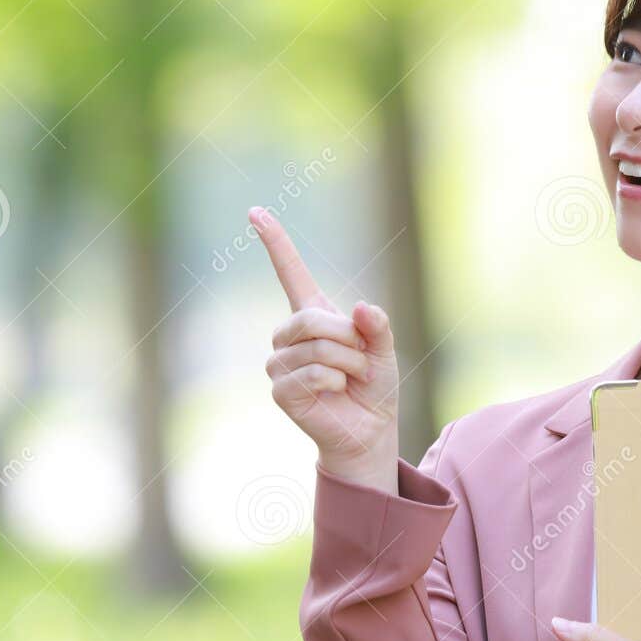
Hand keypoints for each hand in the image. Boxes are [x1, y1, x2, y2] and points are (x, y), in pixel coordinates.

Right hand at [252, 206, 401, 479]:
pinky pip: (311, 374)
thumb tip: (362, 308)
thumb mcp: (385, 350)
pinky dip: (335, 381)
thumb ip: (377, 326)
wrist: (369, 429)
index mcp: (313, 314)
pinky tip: (336, 391)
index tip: (255, 211)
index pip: (289, 271)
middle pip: (310, 319)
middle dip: (346, 339)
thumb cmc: (374, 385)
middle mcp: (289, 334)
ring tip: (351, 377)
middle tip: (362, 359)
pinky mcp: (280, 390)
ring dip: (347, 363)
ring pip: (315, 348)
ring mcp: (280, 362)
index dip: (274, 241)